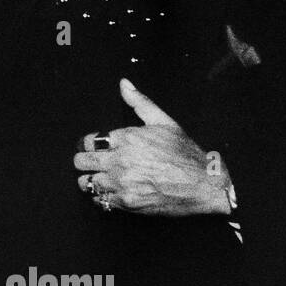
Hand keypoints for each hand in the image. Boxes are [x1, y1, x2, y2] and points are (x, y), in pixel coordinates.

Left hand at [73, 78, 232, 216]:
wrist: (203, 185)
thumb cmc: (185, 154)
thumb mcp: (164, 122)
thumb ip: (140, 101)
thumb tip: (124, 84)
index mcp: (126, 138)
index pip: (88, 141)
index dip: (89, 145)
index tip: (94, 148)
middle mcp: (119, 160)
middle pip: (81, 161)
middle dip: (84, 161)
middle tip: (91, 162)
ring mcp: (121, 183)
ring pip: (85, 182)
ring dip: (89, 179)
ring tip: (99, 177)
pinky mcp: (126, 202)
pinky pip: (99, 200)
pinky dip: (101, 196)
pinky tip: (110, 191)